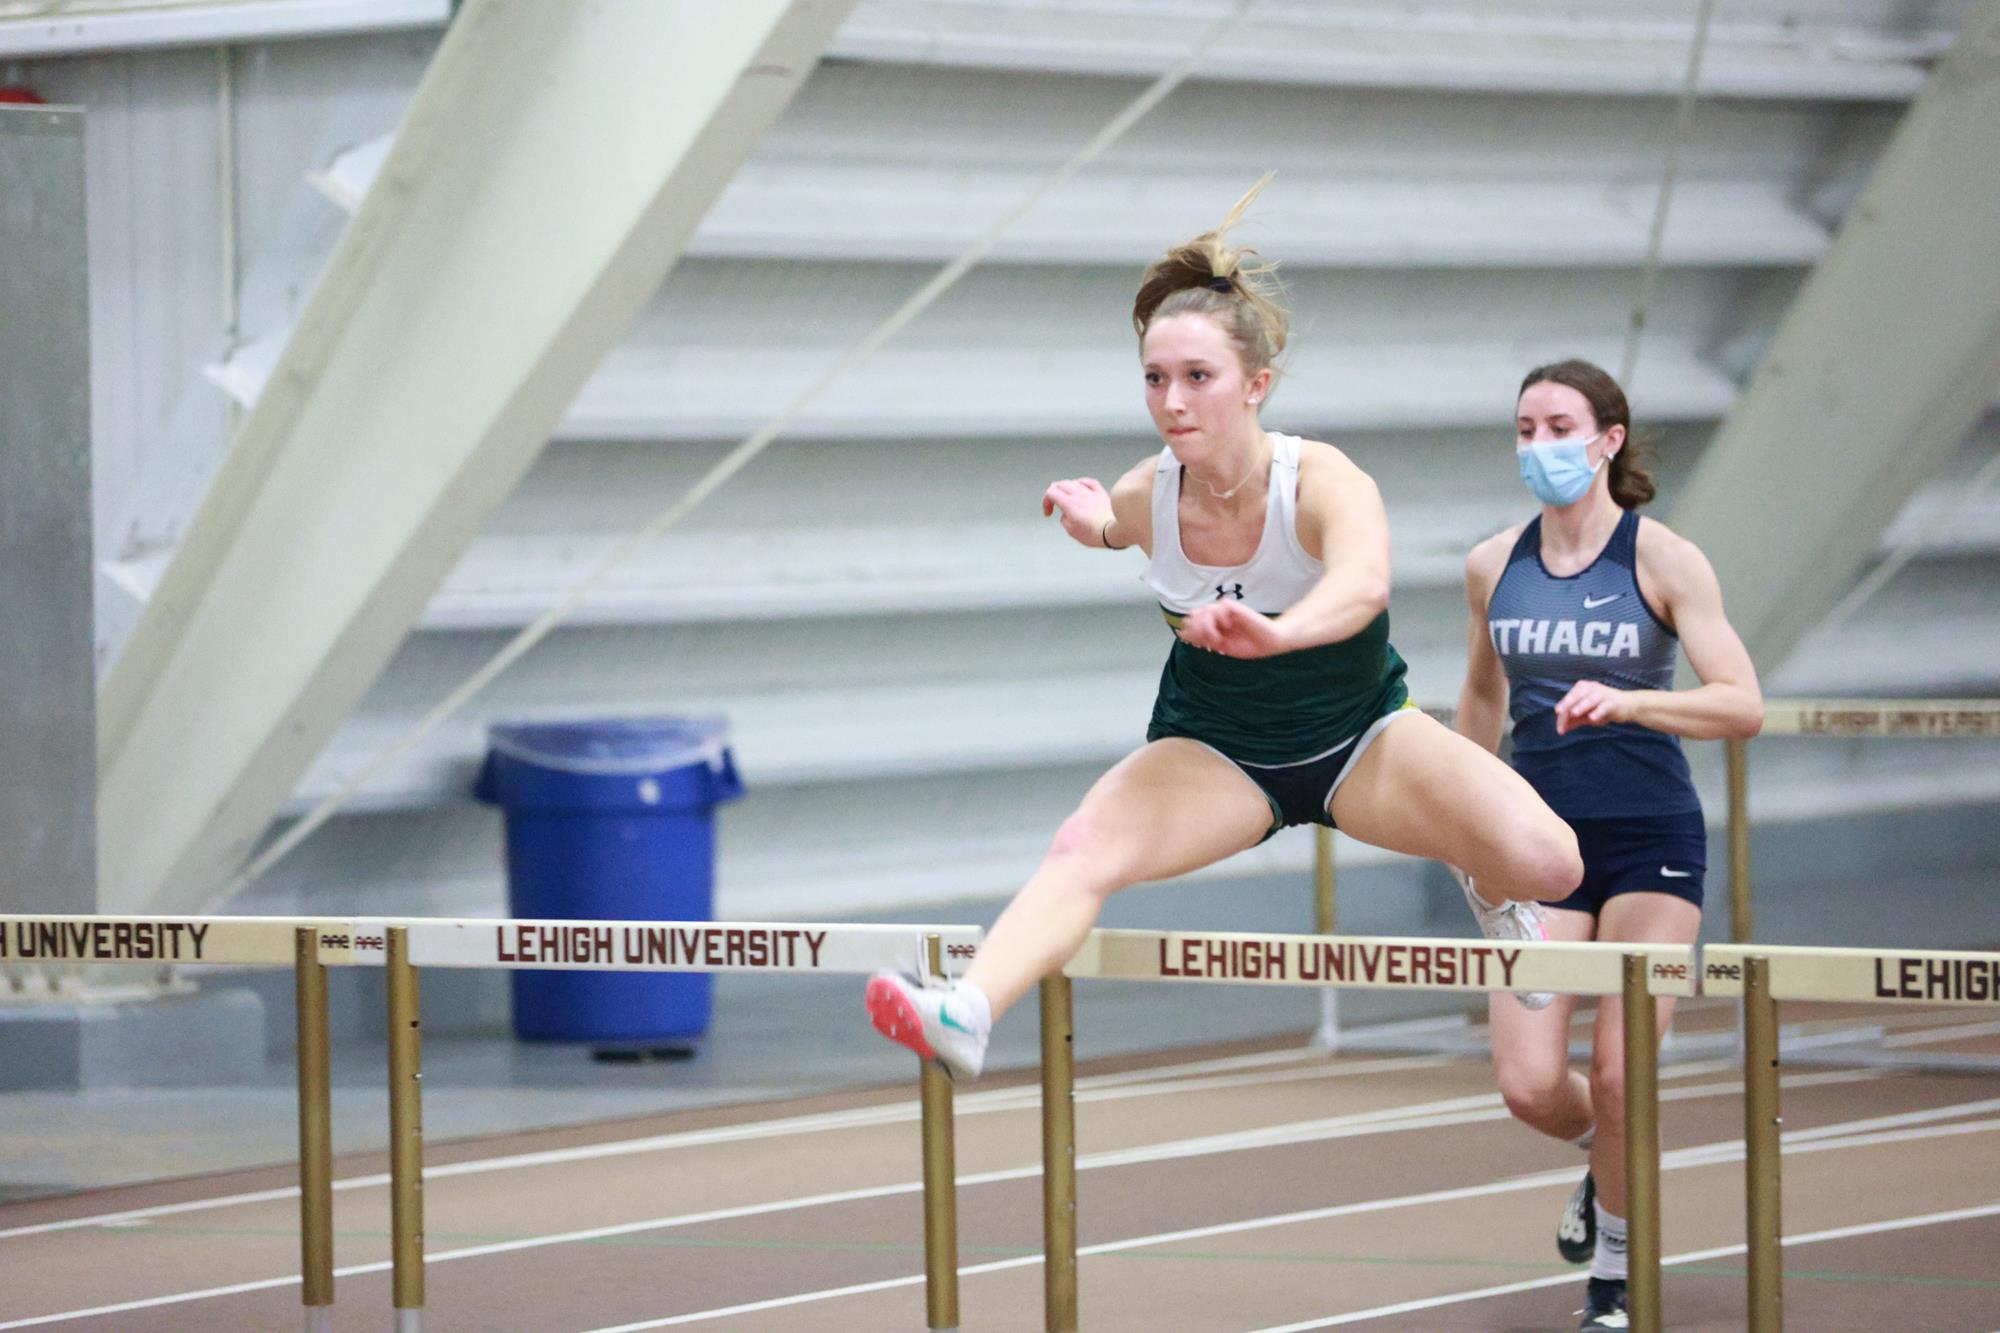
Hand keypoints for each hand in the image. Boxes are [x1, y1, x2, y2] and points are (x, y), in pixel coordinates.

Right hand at [1042, 477, 1114, 546]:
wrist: (1116, 531)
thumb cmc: (1096, 534)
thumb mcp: (1073, 532)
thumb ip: (1065, 520)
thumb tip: (1066, 515)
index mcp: (1069, 504)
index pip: (1051, 493)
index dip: (1045, 502)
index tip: (1048, 512)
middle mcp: (1079, 495)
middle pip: (1060, 484)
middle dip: (1053, 493)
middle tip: (1053, 502)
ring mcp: (1090, 493)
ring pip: (1073, 482)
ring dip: (1065, 487)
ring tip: (1065, 495)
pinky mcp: (1101, 493)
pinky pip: (1089, 482)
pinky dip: (1081, 483)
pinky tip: (1080, 486)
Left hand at [1177, 600, 1292, 658]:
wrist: (1269, 642)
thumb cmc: (1248, 644)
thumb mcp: (1222, 646)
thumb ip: (1203, 639)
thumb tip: (1182, 634)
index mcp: (1212, 625)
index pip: (1191, 620)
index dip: (1190, 631)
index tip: (1199, 644)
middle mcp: (1217, 616)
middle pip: (1194, 614)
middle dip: (1196, 629)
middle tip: (1208, 641)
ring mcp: (1226, 611)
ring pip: (1205, 610)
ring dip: (1207, 627)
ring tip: (1218, 638)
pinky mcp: (1236, 608)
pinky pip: (1220, 606)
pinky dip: (1220, 618)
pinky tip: (1227, 626)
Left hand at [1554, 680, 1633, 733]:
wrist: (1628, 705)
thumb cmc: (1603, 708)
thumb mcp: (1586, 714)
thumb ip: (1573, 720)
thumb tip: (1561, 729)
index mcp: (1582, 688)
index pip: (1569, 700)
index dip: (1562, 713)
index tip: (1559, 727)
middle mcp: (1591, 688)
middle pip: (1577, 696)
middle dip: (1567, 706)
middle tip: (1560, 713)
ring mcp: (1603, 694)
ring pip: (1590, 699)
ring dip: (1582, 706)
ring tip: (1574, 713)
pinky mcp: (1613, 702)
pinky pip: (1604, 706)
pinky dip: (1598, 712)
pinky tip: (1592, 718)